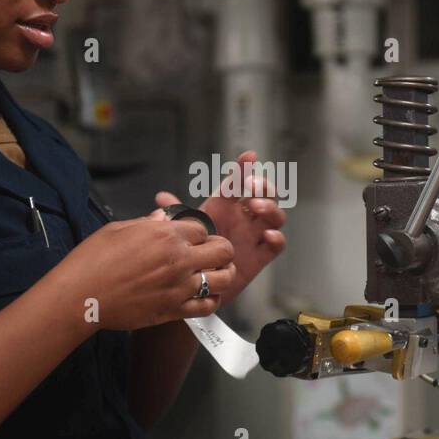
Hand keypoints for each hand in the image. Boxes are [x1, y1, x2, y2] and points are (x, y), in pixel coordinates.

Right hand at [63, 217, 234, 329]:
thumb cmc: (93, 260)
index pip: (202, 227)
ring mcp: (179, 288)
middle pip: (223, 250)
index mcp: (166, 235)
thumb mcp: (119, 229)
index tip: (192, 236)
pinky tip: (204, 295)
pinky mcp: (174, 311)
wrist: (80, 296)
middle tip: (211, 252)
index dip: (198, 231)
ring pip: (224, 279)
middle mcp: (179, 260)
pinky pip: (207, 306)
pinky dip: (211, 300)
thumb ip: (147, 223)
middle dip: (220, 248)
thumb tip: (162, 218)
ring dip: (223, 274)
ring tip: (214, 273)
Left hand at [154, 150, 285, 306]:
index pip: (238, 182)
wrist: (199, 282)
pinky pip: (276, 245)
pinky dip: (276, 238)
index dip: (245, 168)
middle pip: (264, 194)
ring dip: (270, 208)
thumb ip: (176, 213)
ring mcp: (253, 236)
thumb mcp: (184, 229)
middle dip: (262, 186)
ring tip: (258, 207)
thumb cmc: (194, 250)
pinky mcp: (260, 256)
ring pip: (274, 216)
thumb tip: (162, 198)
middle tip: (251, 186)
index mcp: (225, 206)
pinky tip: (268, 235)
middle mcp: (243, 218)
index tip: (248, 156)